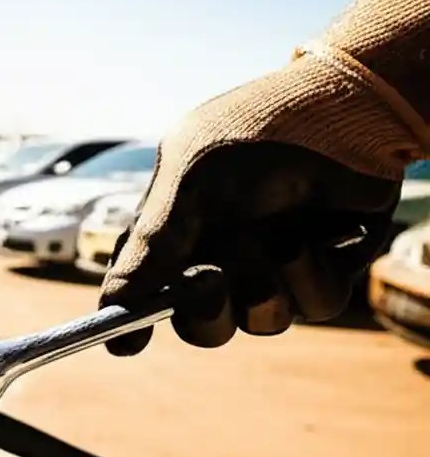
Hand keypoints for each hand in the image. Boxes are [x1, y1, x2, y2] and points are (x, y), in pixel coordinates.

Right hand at [100, 74, 401, 355]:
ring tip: (282, 232)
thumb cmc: (255, 135)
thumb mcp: (189, 183)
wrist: (343, 111)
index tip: (126, 344)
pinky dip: (315, 271)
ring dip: (268, 279)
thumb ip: (151, 246)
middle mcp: (221, 256)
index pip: (143, 287)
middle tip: (211, 278)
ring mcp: (274, 269)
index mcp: (176, 231)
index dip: (132, 319)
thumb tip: (113, 305)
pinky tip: (322, 230)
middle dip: (204, 308)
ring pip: (261, 320)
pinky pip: (314, 305)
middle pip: (201, 325)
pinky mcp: (325, 272)